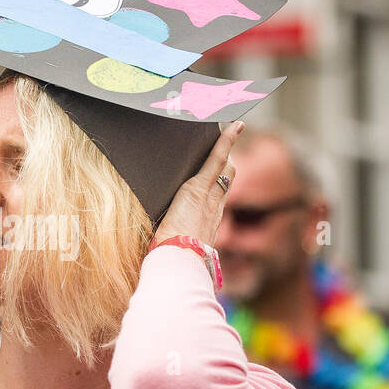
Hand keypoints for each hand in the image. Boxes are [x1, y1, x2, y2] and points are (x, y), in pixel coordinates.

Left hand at [152, 119, 242, 246]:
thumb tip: (156, 240)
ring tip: (228, 129)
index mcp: (209, 223)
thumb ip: (171, 237)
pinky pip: (216, 161)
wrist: (176, 261)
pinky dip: (225, 142)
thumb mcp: (175, 246)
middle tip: (226, 141)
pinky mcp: (198, 188)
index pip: (220, 195)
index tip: (222, 173)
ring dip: (226, 148)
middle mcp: (215, 208)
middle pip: (227, 178)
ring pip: (225, 168)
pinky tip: (232, 127)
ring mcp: (209, 197)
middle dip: (228, 160)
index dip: (223, 182)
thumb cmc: (172, 258)